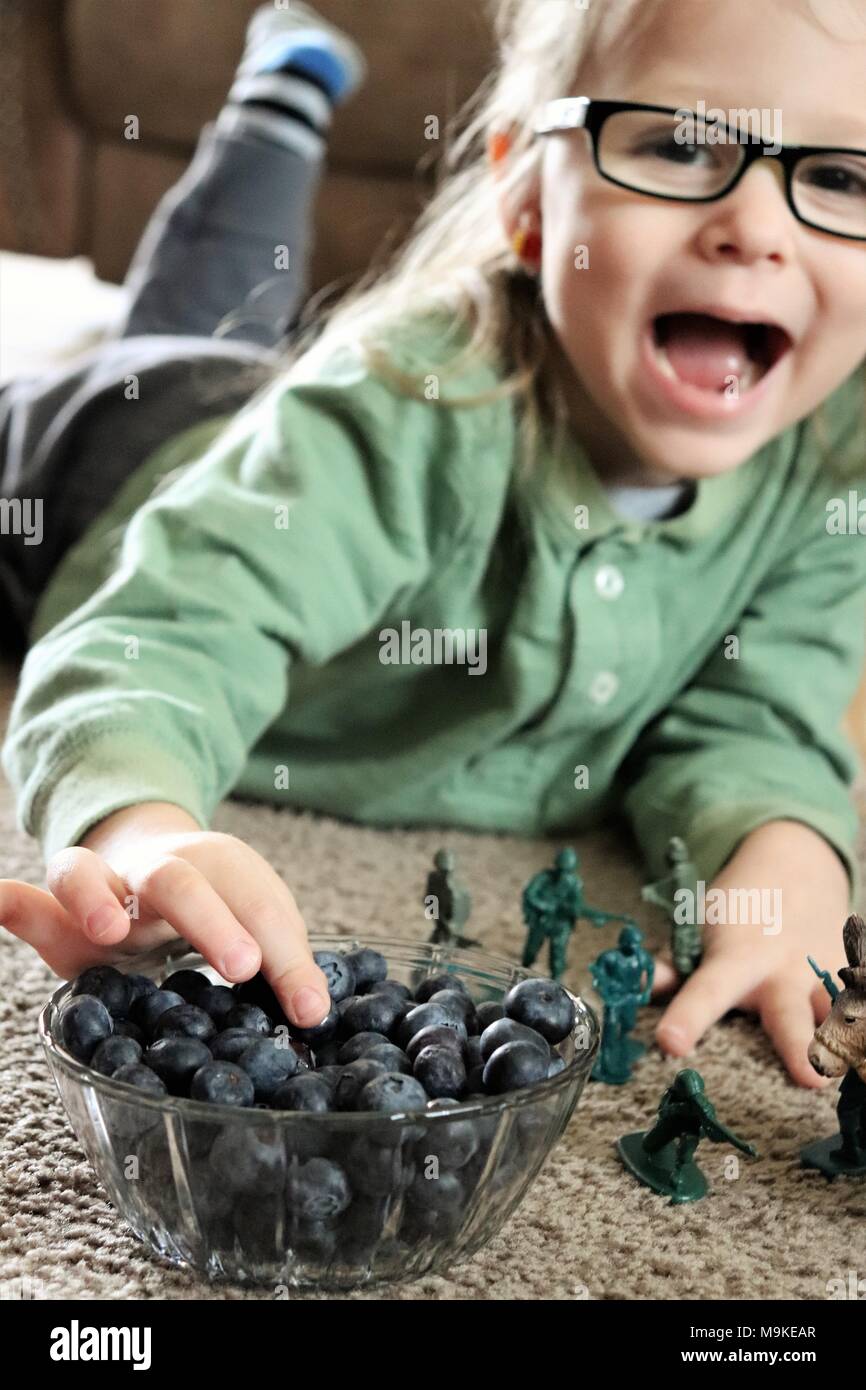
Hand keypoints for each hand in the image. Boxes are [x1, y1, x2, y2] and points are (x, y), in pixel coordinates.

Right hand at [0, 802, 329, 1028]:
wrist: (154, 859)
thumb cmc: (219, 900)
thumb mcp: (259, 922)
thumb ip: (283, 964)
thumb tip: (314, 1016)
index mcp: (220, 870)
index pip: (257, 906)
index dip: (286, 954)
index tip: (306, 1004)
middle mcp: (157, 872)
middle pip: (178, 881)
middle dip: (210, 919)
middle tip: (241, 966)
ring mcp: (103, 886)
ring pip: (86, 872)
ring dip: (96, 895)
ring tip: (108, 931)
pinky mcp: (59, 912)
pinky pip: (32, 900)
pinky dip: (12, 901)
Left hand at [650, 821, 847, 1087]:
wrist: (795, 865)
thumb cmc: (740, 915)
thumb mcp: (702, 933)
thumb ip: (675, 968)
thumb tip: (638, 985)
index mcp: (736, 961)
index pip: (705, 992)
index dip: (687, 1017)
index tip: (670, 1044)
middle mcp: (783, 973)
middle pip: (789, 1016)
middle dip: (798, 1045)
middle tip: (811, 1078)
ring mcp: (825, 977)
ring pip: (842, 1013)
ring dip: (851, 1039)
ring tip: (858, 1069)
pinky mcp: (855, 976)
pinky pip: (865, 1003)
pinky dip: (865, 1021)